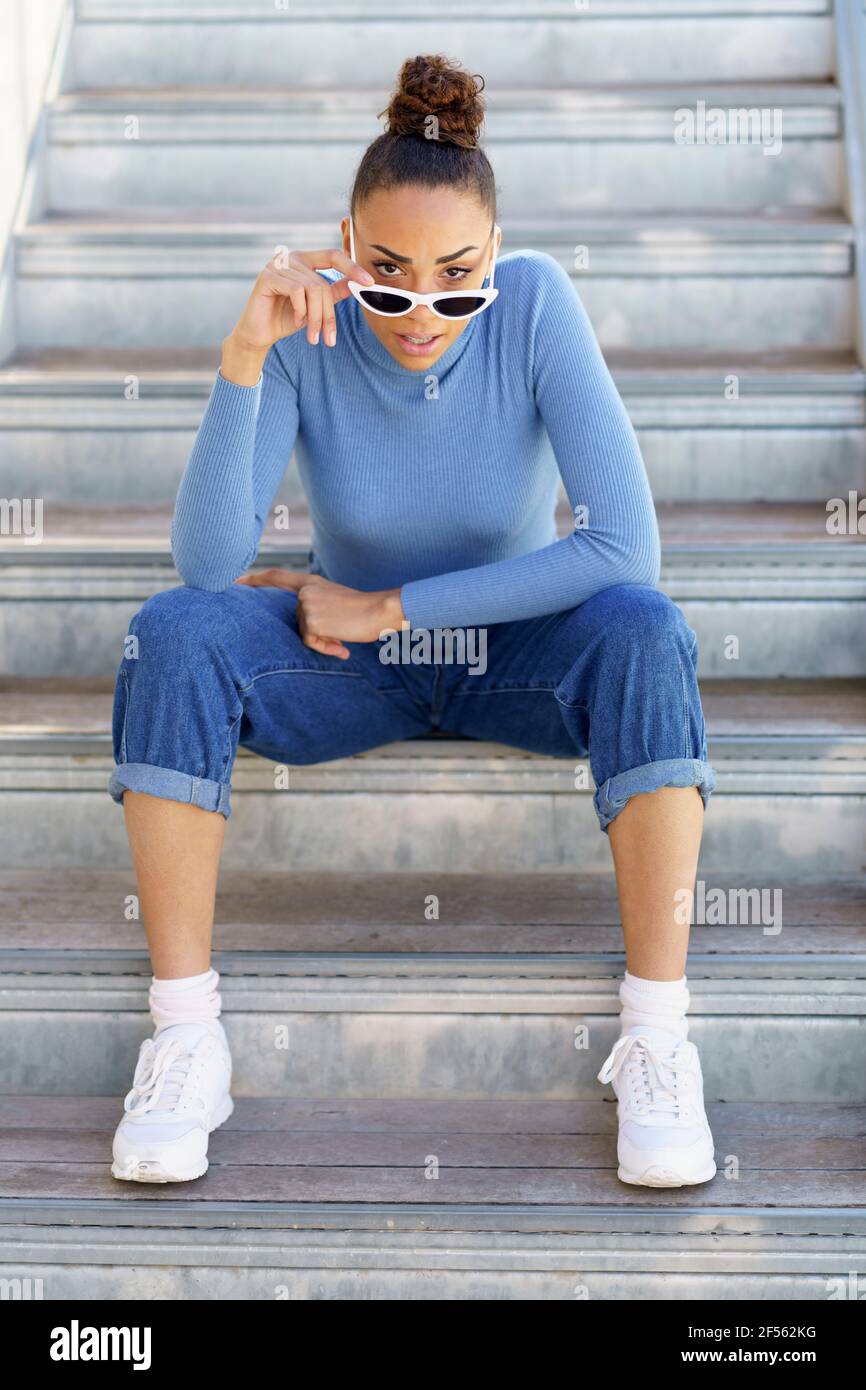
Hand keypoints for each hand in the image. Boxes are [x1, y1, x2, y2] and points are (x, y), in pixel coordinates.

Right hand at [221, 247, 373, 383]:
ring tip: (313, 336)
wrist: (260, 334)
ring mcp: (277, 265)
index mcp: (304, 260)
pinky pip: (296, 292)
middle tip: (329, 338)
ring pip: (312, 289)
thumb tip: (357, 283)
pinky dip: (300, 311)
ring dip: (316, 318)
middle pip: (323, 283)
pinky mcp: (267, 276)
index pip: (333, 256)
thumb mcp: (316, 306)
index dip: (352, 267)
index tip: (370, 282)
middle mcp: (290, 258)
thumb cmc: (287, 318)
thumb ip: (334, 292)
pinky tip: (296, 322)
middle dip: (328, 315)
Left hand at [236, 569, 405, 659]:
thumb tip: (306, 632)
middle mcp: (304, 591)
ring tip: (343, 635)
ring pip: (304, 633)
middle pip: (296, 622)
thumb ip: (316, 608)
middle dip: (315, 636)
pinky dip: (326, 646)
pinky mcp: (310, 621)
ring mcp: (306, 605)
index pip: (276, 577)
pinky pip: (310, 642)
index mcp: (311, 583)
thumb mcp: (335, 603)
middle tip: (339, 636)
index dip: (254, 580)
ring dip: (323, 640)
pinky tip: (341, 642)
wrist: (380, 610)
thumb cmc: (363, 611)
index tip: (234, 582)